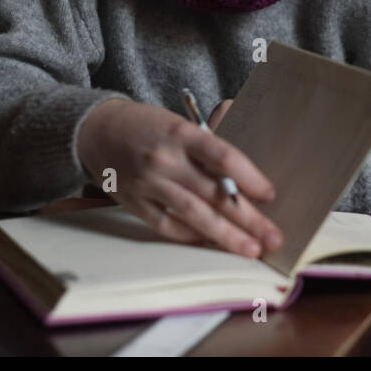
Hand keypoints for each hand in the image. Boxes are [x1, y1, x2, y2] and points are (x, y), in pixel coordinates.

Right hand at [77, 97, 283, 257]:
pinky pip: (167, 226)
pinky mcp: (135, 203)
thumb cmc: (150, 126)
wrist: (97, 131)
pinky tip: (213, 246)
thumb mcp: (181, 121)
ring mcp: (148, 184)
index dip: (249, 178)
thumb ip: (214, 135)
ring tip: (251, 250)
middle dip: (247, 219)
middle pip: (213, 193)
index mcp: (182, 133)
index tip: (270, 195)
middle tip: (273, 238)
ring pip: (193, 214)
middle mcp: (166, 159)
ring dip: (225, 236)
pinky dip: (192, 237)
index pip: (223, 157)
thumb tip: (248, 144)